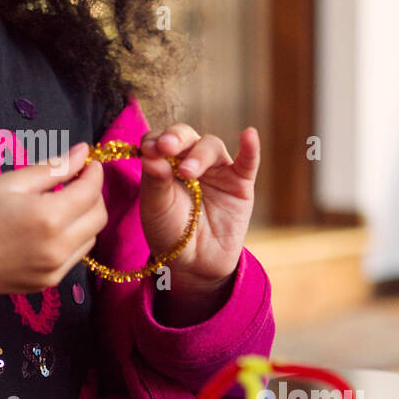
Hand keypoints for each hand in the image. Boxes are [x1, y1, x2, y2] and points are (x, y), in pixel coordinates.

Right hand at [0, 141, 106, 304]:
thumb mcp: (10, 183)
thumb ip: (52, 168)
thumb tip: (84, 152)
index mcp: (49, 217)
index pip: (91, 191)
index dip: (93, 172)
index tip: (87, 161)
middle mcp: (59, 248)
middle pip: (98, 217)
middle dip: (94, 194)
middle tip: (76, 180)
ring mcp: (55, 271)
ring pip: (90, 238)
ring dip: (86, 217)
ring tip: (63, 203)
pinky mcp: (47, 284)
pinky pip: (74, 256)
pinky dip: (73, 238)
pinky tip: (51, 228)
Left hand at [139, 122, 259, 305]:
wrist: (195, 263)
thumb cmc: (170, 231)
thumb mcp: (156, 208)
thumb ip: (154, 181)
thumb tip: (150, 153)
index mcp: (166, 162)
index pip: (160, 140)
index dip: (155, 140)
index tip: (148, 149)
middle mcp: (191, 160)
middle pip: (186, 136)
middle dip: (176, 138)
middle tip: (166, 147)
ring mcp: (217, 170)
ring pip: (211, 146)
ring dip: (199, 154)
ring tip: (187, 171)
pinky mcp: (240, 184)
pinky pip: (248, 162)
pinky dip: (250, 148)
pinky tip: (249, 135)